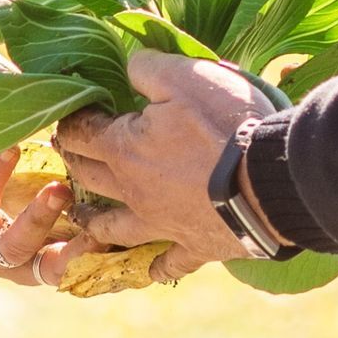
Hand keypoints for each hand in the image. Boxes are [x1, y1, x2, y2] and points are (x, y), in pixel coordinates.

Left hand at [55, 50, 276, 282]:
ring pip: (114, 228)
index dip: (72, 122)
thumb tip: (130, 65)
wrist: (271, 179)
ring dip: (93, 222)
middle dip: (73, 162)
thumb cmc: (225, 123)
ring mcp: (161, 224)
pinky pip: (169, 262)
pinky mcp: (194, 245)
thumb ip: (149, 68)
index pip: (82, 134)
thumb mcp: (185, 76)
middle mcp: (133, 191)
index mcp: (124, 149)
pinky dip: (157, 267)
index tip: (69, 115)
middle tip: (66, 154)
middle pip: (89, 178)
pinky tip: (150, 272)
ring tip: (81, 219)